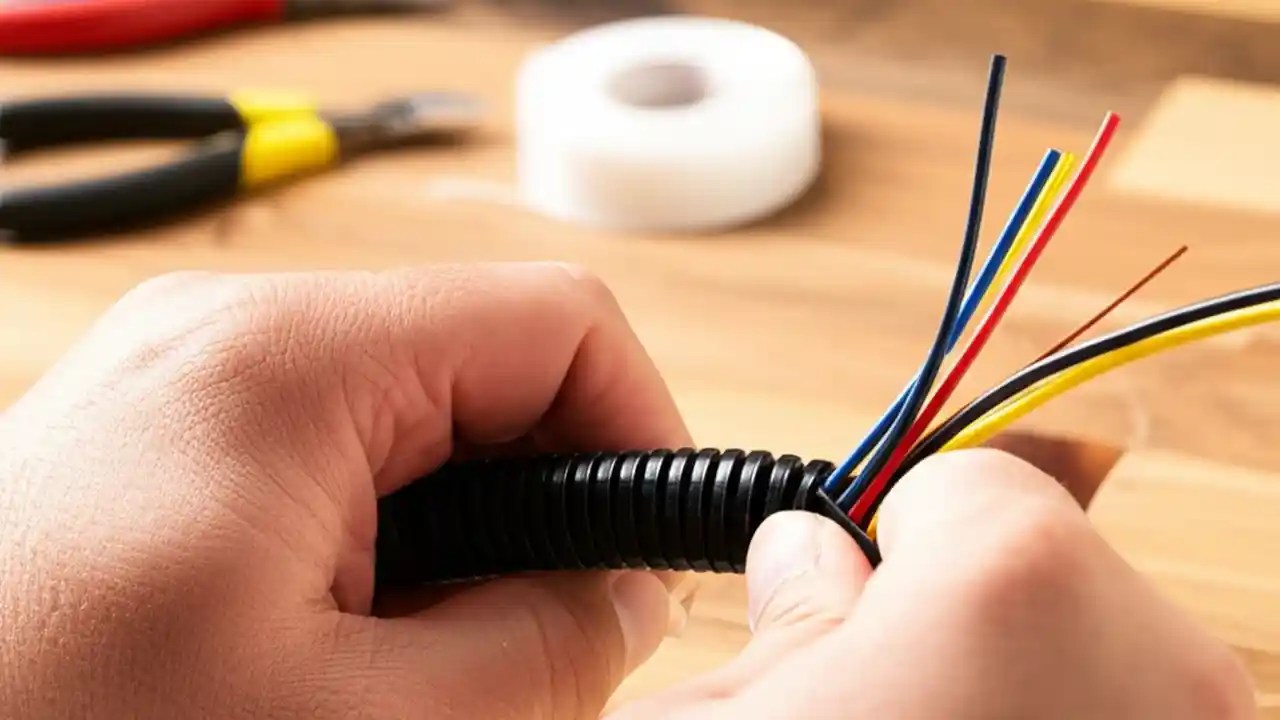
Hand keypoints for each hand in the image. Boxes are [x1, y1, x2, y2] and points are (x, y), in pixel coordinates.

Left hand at [0, 263, 689, 718]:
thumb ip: (535, 649)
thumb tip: (623, 599)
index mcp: (291, 362)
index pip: (557, 323)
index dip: (638, 429)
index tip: (654, 544)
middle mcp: (235, 340)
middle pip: (489, 369)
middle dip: (549, 503)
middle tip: (546, 636)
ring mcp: (195, 383)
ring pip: (420, 425)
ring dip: (467, 539)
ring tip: (431, 661)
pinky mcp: (171, 442)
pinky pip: (338, 460)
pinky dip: (388, 546)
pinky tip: (359, 644)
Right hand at [612, 449, 1256, 718]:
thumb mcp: (718, 717)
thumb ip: (778, 611)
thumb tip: (808, 563)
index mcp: (1015, 584)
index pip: (961, 479)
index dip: (884, 541)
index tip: (851, 597)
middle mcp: (1162, 662)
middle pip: (1044, 564)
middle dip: (959, 615)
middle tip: (881, 700)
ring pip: (1098, 655)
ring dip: (1019, 687)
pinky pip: (1128, 711)